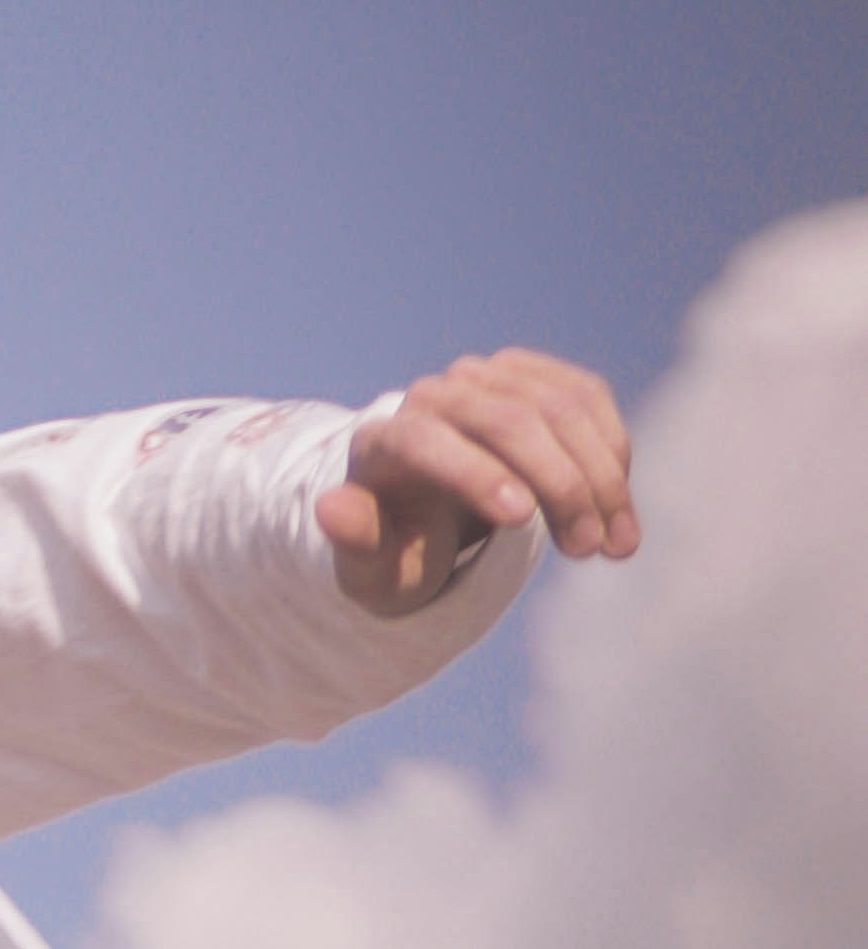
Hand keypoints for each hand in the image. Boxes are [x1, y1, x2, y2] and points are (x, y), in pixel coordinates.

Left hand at [322, 349, 638, 614]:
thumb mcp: (370, 570)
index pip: (427, 441)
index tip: (522, 522)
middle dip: (560, 483)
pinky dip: (614, 454)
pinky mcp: (536, 379)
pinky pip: (588, 401)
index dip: (476, 474)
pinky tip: (619, 508)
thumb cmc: (396, 552)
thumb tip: (330, 508)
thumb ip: (353, 545)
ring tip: (617, 546)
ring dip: (601, 475)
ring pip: (560, 408)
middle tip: (590, 550)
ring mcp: (489, 378)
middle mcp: (436, 395)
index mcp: (383, 440)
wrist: (424, 516)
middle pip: (508, 419)